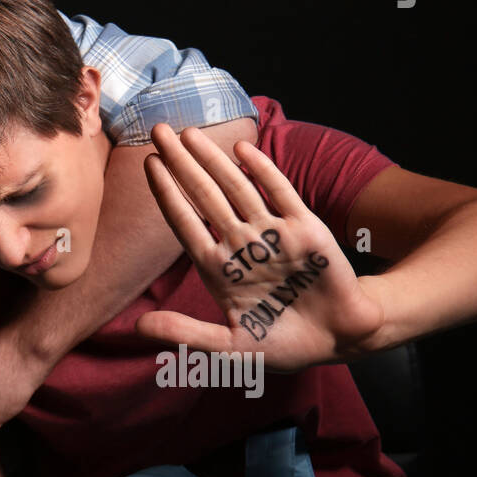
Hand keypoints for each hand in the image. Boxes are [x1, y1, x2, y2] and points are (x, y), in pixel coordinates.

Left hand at [140, 123, 385, 370]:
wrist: (338, 339)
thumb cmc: (282, 344)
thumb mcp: (231, 347)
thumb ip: (186, 334)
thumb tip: (138, 328)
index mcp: (218, 268)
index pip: (184, 222)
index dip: (166, 193)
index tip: (148, 164)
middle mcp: (240, 244)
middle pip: (204, 195)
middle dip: (180, 163)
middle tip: (157, 129)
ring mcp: (272, 233)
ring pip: (236, 188)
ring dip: (212, 160)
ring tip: (188, 133)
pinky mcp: (305, 229)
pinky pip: (280, 193)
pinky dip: (263, 170)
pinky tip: (242, 148)